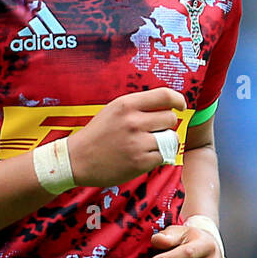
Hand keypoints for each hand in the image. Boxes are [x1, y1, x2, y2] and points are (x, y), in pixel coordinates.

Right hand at [67, 87, 185, 187]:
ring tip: (149, 144)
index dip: (178, 100)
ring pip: (171, 138)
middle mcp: (133, 121)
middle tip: (154, 131)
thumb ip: (138, 106)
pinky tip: (143, 156)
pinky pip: (163, 156)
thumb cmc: (98, 133)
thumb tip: (169, 105)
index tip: (180, 106)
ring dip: (165, 142)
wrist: (77, 159)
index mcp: (126, 104)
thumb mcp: (114, 109)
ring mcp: (137, 143)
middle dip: (166, 125)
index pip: (164, 95)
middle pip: (170, 118)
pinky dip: (157, 157)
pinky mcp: (140, 163)